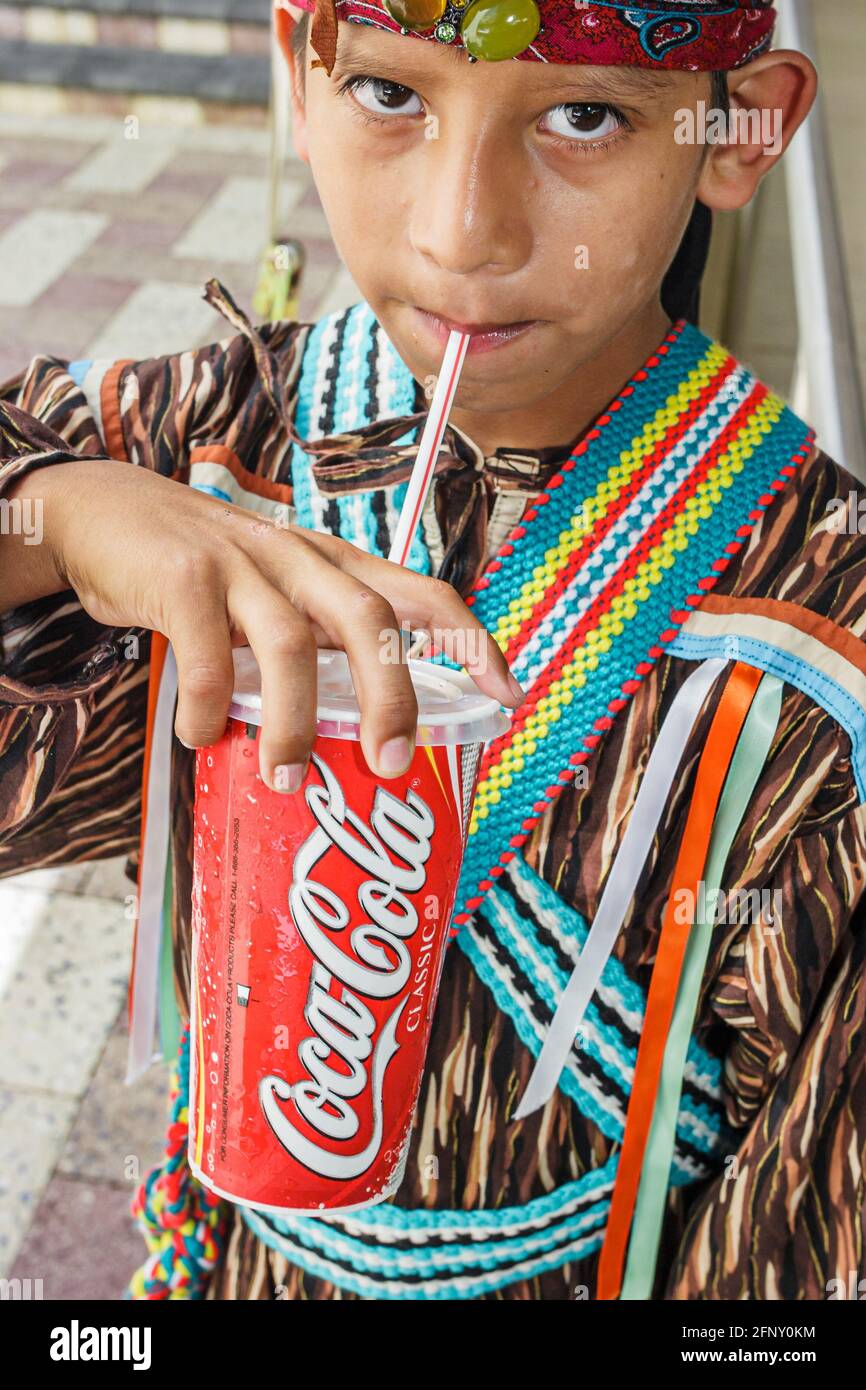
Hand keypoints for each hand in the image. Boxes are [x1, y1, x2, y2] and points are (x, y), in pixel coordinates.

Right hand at [16, 459, 522, 787]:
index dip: (472, 642)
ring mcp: (242, 564)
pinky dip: (205, 707)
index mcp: (334, 567)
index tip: (507, 696)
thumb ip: (315, 644)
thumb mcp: (276, 594)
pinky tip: (200, 737)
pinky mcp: (182, 578)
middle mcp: (301, 559)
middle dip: (391, 698)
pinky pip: (203, 655)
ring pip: (291, 646)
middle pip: (370, 623)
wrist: (102, 512)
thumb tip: (354, 734)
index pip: (424, 594)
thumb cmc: (205, 573)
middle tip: (391, 766)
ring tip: (286, 778)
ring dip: (293, 723)